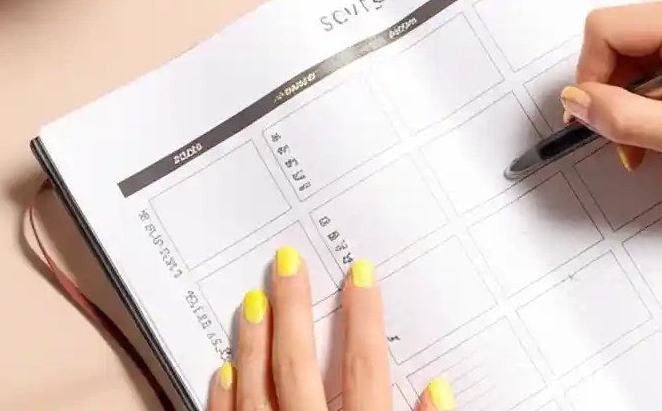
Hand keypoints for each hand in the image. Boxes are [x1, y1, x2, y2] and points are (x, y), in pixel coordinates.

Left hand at [207, 247, 453, 410]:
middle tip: (287, 265)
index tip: (361, 275)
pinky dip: (225, 397)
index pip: (364, 369)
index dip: (364, 319)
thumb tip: (438, 390)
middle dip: (293, 310)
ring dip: (253, 343)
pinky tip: (223, 369)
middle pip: (298, 367)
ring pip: (256, 390)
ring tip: (253, 301)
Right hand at [563, 0, 661, 188]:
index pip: (607, 27)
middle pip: (622, 40)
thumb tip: (575, 101)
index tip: (602, 123)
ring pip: (641, 57)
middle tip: (629, 147)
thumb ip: (627, 118)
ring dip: (634, 103)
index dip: (592, 75)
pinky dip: (657, 102)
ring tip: (652, 147)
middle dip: (613, 93)